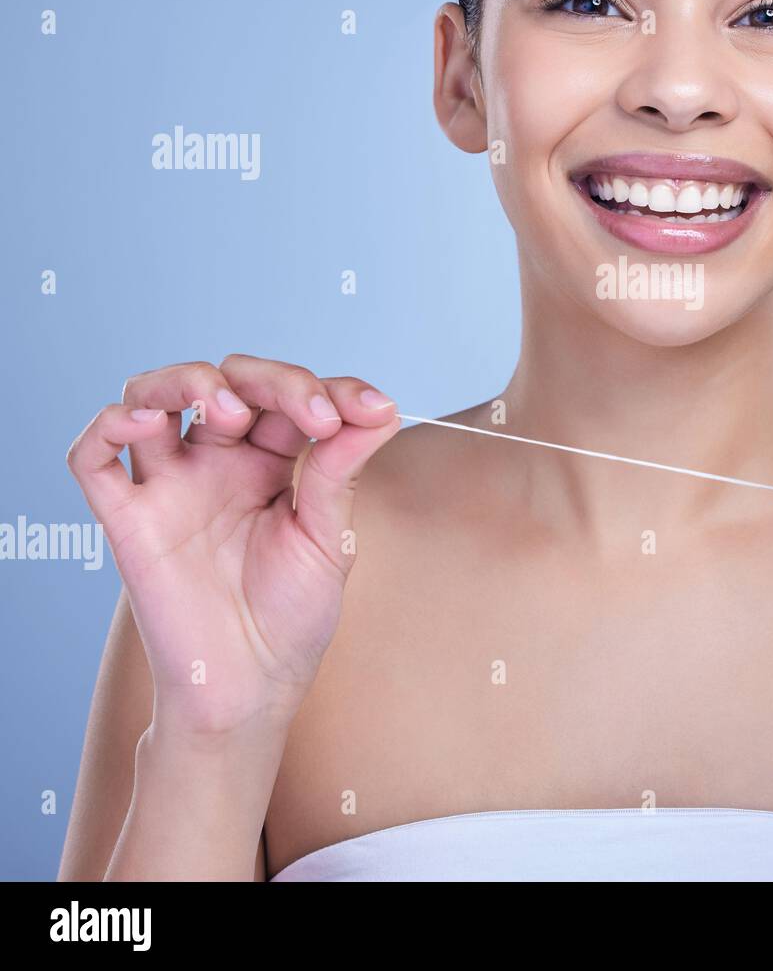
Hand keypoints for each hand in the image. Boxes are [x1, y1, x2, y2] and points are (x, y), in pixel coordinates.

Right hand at [66, 355, 401, 739]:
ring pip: (153, 396)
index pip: (290, 396)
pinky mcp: (129, 519)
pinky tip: (144, 422)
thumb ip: (340, 470)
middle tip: (314, 415)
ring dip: (189, 381)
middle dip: (273, 381)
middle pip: (228, 381)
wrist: (252, 689)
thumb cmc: (292, 617)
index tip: (372, 410)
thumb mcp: (329, 537)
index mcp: (271, 460)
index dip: (330, 390)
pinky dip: (108, 424)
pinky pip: (94, 457)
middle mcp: (217, 462)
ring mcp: (170, 485)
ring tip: (230, 410)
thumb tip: (379, 408)